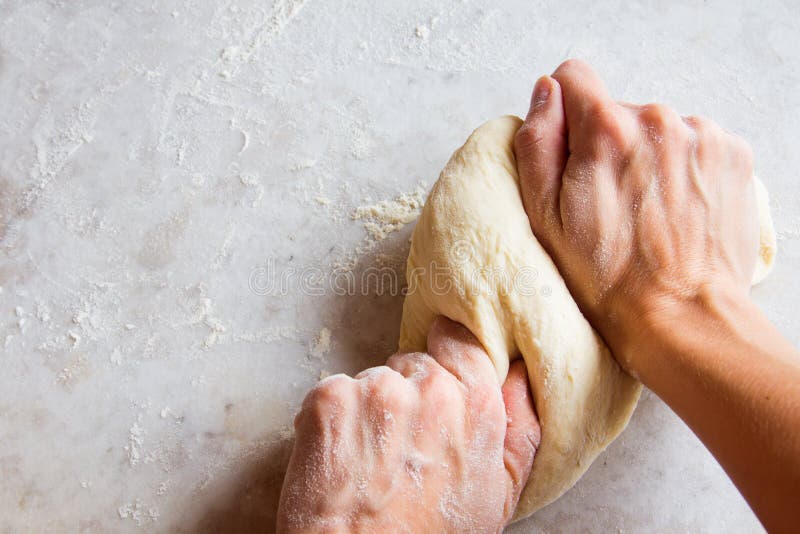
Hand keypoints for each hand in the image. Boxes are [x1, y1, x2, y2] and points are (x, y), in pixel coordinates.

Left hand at [277, 317, 539, 532]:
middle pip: (412, 363)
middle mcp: (429, 387)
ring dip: (369, 407)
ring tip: (370, 460)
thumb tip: (521, 372)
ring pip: (372, 378)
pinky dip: (333, 418)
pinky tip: (341, 458)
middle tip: (401, 447)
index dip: (444, 358)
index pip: (459, 340)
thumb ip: (521, 426)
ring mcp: (376, 390)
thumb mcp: (498, 493)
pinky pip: (333, 390)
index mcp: (476, 404)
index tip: (433, 383)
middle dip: (407, 395)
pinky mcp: (330, 399)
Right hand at [514, 59, 758, 372]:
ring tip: (644, 211)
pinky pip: (690, 141)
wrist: (682, 315)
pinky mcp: (731, 153)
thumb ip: (537, 142)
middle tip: (607, 201)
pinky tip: (673, 208)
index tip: (570, 154)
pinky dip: (679, 167)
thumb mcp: (544, 217)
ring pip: (655, 127)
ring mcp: (701, 135)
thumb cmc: (606, 276)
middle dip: (606, 144)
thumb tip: (546, 92)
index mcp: (607, 132)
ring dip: (645, 156)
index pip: (573, 75)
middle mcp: (659, 120)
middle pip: (616, 109)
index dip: (563, 114)